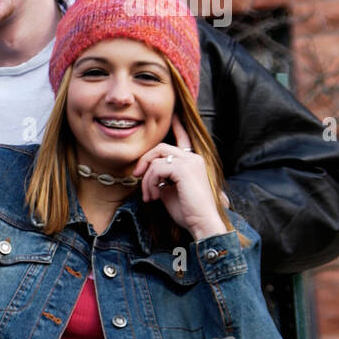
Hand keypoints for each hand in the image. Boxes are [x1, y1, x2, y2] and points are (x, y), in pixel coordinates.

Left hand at [133, 117, 228, 240]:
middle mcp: (193, 158)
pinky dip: (149, 182)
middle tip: (136, 178)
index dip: (178, 126)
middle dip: (144, 162)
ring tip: (148, 196)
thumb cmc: (187, 211)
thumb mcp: (170, 190)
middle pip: (160, 148)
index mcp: (192, 162)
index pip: (183, 139)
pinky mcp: (184, 169)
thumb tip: (147, 173)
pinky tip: (154, 196)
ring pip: (156, 158)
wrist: (201, 223)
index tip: (174, 115)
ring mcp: (190, 162)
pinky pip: (156, 168)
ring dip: (146, 179)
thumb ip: (162, 177)